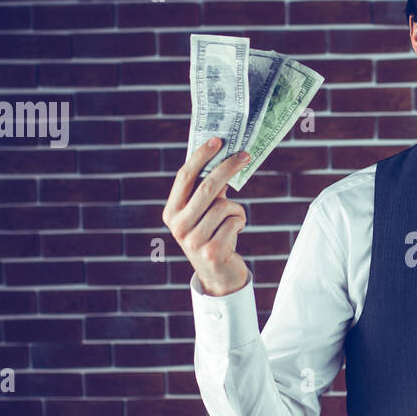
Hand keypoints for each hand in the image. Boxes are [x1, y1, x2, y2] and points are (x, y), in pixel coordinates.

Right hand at [162, 138, 252, 296]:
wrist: (219, 275)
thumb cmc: (214, 235)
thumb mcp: (204, 213)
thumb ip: (207, 191)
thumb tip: (225, 156)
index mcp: (171, 212)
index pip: (185, 177)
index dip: (201, 157)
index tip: (218, 140)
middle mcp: (177, 226)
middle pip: (206, 187)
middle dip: (228, 168)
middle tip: (245, 155)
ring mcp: (193, 241)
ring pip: (225, 206)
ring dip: (237, 209)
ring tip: (234, 220)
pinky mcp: (212, 252)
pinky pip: (234, 222)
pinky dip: (240, 223)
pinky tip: (234, 234)